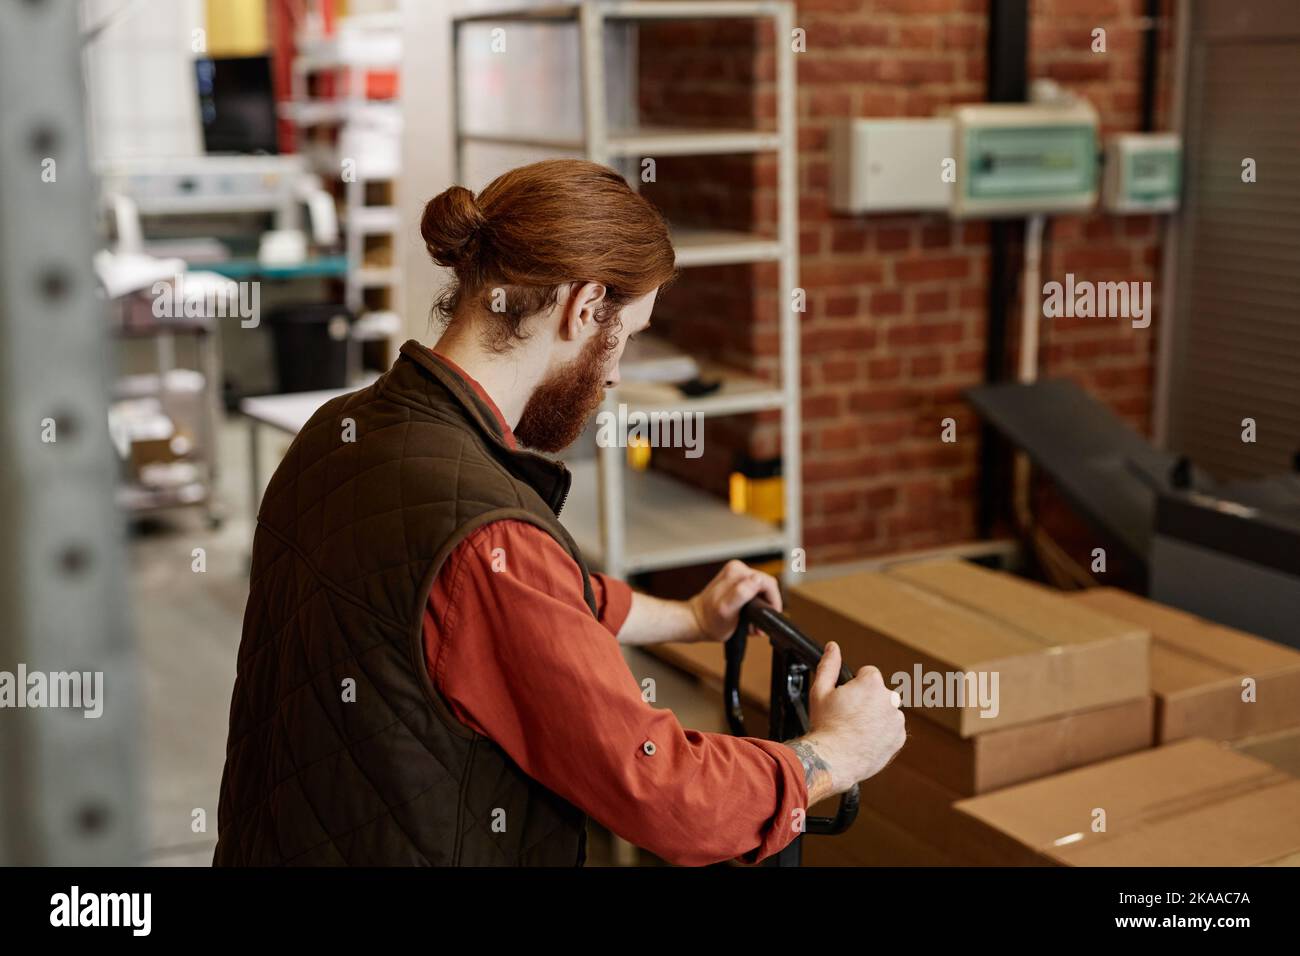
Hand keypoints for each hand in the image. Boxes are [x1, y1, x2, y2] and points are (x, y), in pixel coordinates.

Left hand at [686, 559, 781, 642]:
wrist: (698, 620)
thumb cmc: (711, 620)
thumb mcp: (727, 610)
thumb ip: (742, 593)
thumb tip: (757, 579)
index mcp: (737, 572)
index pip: (768, 583)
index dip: (773, 601)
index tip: (769, 615)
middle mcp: (737, 569)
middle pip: (766, 585)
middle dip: (767, 605)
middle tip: (760, 624)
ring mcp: (737, 573)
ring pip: (762, 588)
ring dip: (762, 605)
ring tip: (754, 623)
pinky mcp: (737, 579)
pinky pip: (755, 589)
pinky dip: (755, 603)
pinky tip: (749, 615)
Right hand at [788, 641, 906, 801]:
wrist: (834, 759)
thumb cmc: (826, 726)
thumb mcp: (820, 691)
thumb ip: (829, 665)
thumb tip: (832, 647)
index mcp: (872, 684)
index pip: (868, 674)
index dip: (854, 685)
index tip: (846, 699)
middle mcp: (890, 699)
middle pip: (879, 693)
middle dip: (867, 700)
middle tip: (848, 716)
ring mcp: (896, 720)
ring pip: (886, 711)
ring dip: (875, 716)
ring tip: (855, 730)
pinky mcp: (899, 738)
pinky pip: (891, 729)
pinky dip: (882, 733)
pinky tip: (865, 740)